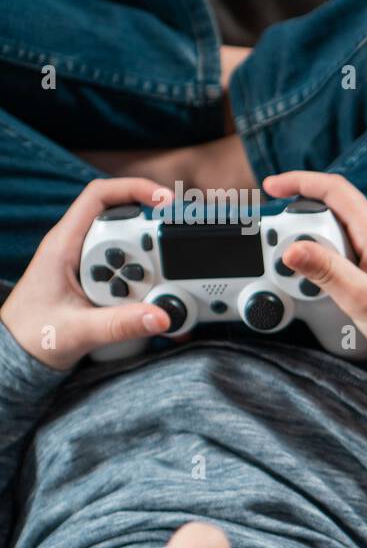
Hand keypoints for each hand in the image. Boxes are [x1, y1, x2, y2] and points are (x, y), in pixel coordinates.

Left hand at [0, 179, 171, 370]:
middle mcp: (80, 249)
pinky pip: (134, 276)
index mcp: (64, 245)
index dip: (134, 189)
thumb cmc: (33, 336)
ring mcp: (93, 265)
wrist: (20, 357)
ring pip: (134, 254)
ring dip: (151, 273)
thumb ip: (120, 325)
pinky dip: (149, 288)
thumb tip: (161, 316)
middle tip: (165, 265)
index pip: (99, 197)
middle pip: (126, 226)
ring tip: (154, 293)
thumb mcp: (77, 331)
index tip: (165, 200)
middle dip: (151, 244)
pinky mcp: (103, 282)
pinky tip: (153, 305)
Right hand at [263, 172, 366, 401]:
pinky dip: (334, 263)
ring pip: (340, 235)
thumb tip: (290, 248)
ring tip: (314, 285)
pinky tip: (334, 289)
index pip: (334, 189)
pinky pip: (353, 252)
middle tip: (288, 260)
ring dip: (319, 252)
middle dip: (303, 230)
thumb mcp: (361, 300)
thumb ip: (324, 270)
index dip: (299, 181)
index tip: (271, 186)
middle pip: (332, 212)